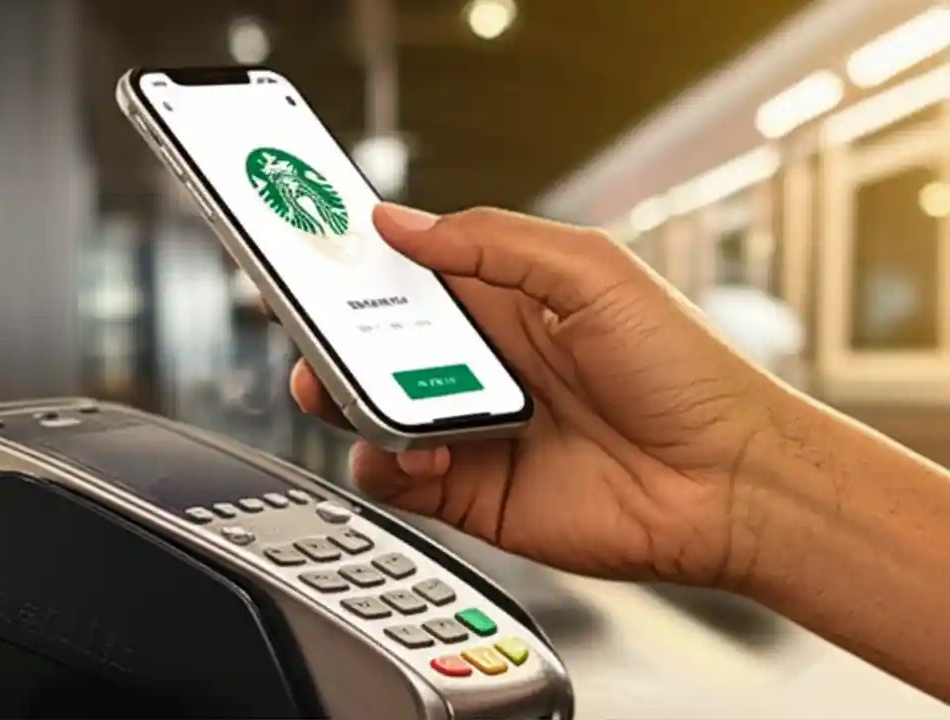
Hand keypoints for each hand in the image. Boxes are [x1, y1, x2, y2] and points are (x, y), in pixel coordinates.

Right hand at [289, 203, 789, 586]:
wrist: (727, 482)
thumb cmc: (684, 370)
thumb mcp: (592, 272)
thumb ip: (491, 243)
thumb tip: (401, 223)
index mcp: (503, 303)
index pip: (407, 277)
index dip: (357, 266)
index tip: (311, 254)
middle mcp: (479, 366)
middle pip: (373, 345)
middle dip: (330, 335)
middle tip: (308, 327)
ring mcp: (470, 429)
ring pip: (370, 411)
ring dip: (344, 398)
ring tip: (351, 391)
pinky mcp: (469, 492)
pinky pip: (395, 476)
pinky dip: (384, 463)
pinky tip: (416, 451)